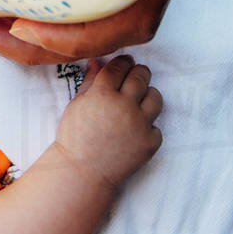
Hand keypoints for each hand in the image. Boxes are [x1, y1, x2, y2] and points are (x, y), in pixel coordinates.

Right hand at [55, 55, 162, 188]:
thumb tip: (98, 62)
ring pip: (156, 97)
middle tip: (136, 75)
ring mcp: (140, 125)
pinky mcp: (150, 143)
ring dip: (149, 94)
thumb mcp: (77, 105)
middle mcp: (124, 106)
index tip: (126, 62)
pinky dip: (148, 125)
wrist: (83, 171)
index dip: (124, 62)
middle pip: (141, 77)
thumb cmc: (75, 137)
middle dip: (139, 72)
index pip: (119, 67)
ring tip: (140, 99)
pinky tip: (137, 128)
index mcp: (102, 94)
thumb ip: (90, 81)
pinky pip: (157, 126)